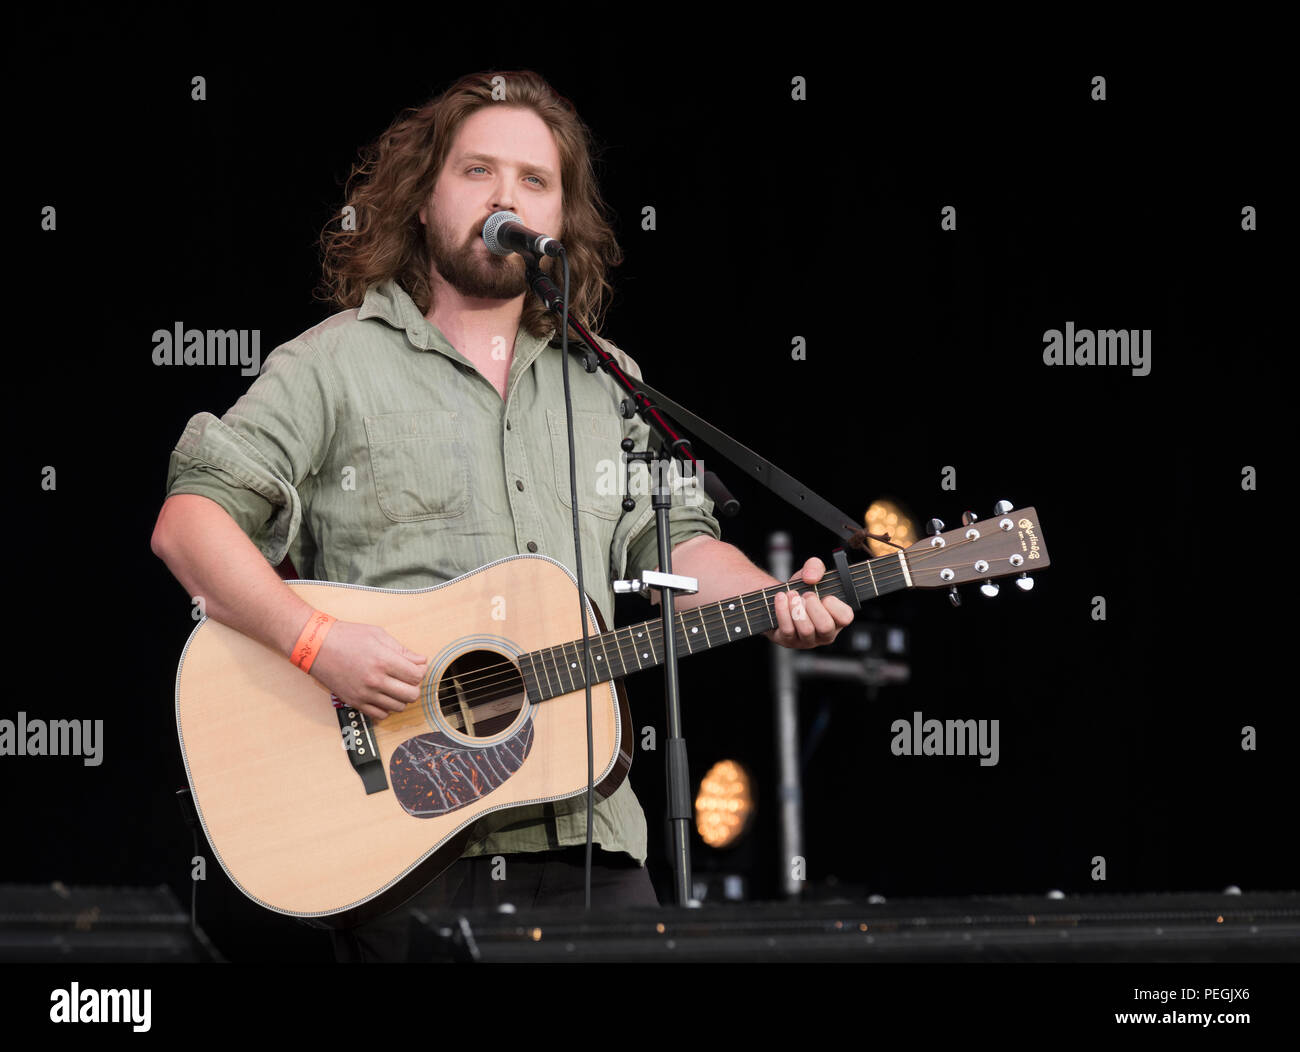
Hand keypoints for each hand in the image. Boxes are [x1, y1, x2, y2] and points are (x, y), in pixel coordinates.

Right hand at [307, 621, 428, 720]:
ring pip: (398, 707)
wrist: (316, 646)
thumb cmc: (346, 636)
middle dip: (414, 686)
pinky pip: (381, 715)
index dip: (421, 671)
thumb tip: (421, 661)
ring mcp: (365, 694)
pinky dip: (387, 707)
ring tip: (395, 685)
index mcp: (383, 661)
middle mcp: (375, 680)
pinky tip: (383, 695)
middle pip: (411, 695)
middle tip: (408, 678)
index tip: (417, 666)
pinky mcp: (355, 702)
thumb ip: (402, 650)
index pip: (417, 675)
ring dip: (401, 697)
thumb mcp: (378, 635)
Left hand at [766, 557, 854, 649]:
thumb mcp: (810, 573)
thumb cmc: (802, 589)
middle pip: (825, 627)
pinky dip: (783, 611)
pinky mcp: (788, 641)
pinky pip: (787, 630)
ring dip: (797, 608)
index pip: (846, 618)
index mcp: (837, 618)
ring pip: (806, 630)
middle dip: (814, 607)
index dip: (835, 606)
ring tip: (791, 594)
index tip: (825, 596)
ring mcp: (807, 640)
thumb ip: (815, 567)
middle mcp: (824, 633)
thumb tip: (811, 577)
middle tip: (806, 594)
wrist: (780, 598)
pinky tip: (781, 598)